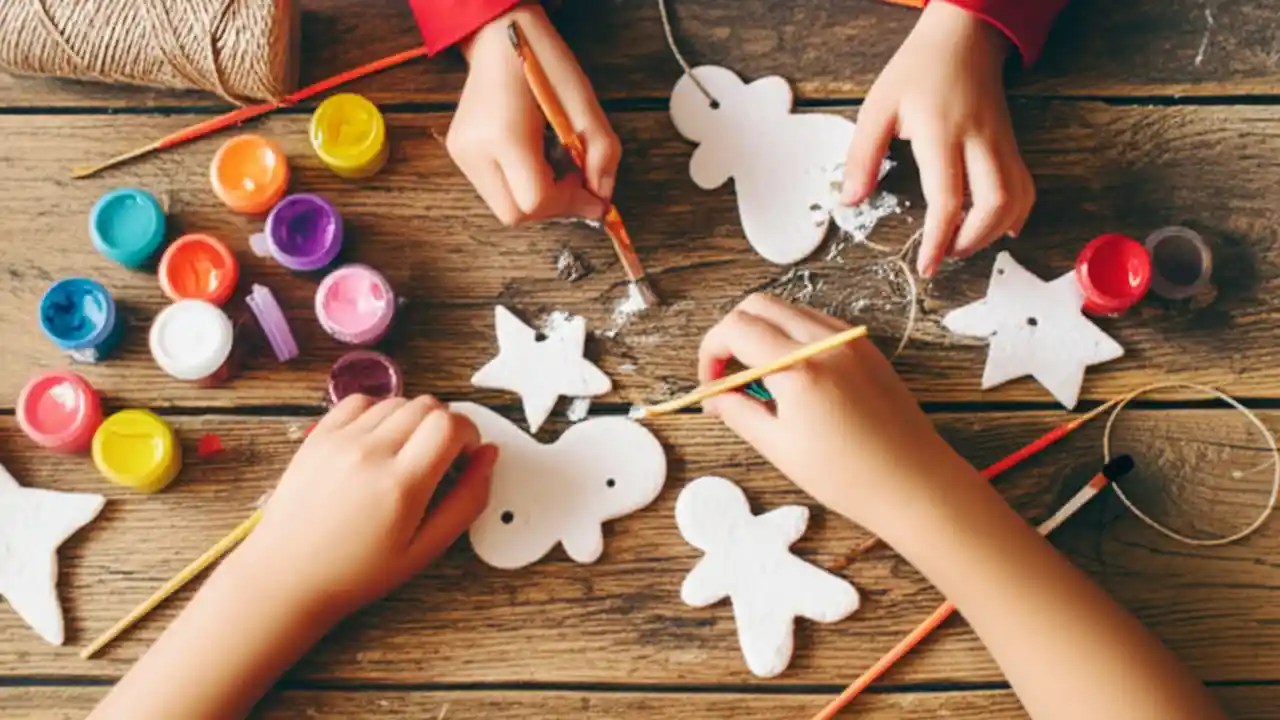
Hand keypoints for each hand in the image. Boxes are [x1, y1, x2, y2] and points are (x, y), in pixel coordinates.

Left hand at [235, 395, 498, 618]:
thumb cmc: (355, 572)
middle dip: (445, 427)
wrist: (286, 577)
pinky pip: (361, 401)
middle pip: (429, 406)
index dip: (469, 435)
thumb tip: (489, 457)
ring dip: (414, 420)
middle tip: (439, 460)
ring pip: (398, 401)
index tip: (464, 458)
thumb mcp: (425, 549)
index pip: (451, 424)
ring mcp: (340, 440)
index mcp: (400, 485)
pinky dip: (379, 413)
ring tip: (406, 455)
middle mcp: (369, 454)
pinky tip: (378, 442)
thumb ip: (467, 501)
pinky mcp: (318, 436)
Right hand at [447, 3, 620, 225]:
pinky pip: (497, 191)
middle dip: (553, 208)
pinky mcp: (460, 155)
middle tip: (576, 184)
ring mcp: (463, 155)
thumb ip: (601, 153)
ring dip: (539, 199)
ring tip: (556, 167)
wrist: (501, 35)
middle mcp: (475, 151)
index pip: (536, 200)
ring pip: (506, 208)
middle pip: (517, 214)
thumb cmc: (543, 60)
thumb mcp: (584, 102)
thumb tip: (603, 196)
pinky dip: (523, 187)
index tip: (594, 197)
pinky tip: (536, 161)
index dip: (571, 205)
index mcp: (504, 136)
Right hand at [698, 294, 974, 534]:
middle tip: (728, 374)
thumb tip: (713, 396)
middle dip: (731, 333)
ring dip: (762, 332)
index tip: (711, 383)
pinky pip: (816, 323)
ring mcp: (849, 340)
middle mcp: (825, 341)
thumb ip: (739, 412)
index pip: (736, 329)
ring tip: (760, 381)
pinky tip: (792, 377)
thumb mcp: (780, 448)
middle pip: (758, 304)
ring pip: (787, 309)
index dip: (711, 352)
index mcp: (800, 368)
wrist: (915, 483)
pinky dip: (791, 337)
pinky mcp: (865, 347)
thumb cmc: (849, 476)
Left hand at [841, 1, 1034, 277]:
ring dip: (994, 233)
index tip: (927, 266)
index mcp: (942, 133)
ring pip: (1017, 199)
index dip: (939, 240)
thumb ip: (862, 156)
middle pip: (994, 205)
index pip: (947, 199)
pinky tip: (998, 229)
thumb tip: (851, 201)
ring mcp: (1001, 143)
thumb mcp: (877, 106)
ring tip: (964, 244)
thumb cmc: (918, 71)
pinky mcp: (1011, 145)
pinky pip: (1025, 186)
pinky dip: (1016, 214)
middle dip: (972, 241)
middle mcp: (979, 141)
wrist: (963, 38)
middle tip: (946, 256)